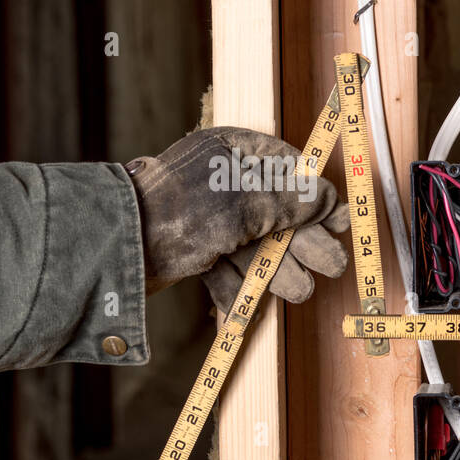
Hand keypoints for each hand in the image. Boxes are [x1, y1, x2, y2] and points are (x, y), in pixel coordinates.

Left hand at [126, 127, 348, 312]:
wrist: (118, 247)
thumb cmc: (182, 211)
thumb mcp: (247, 199)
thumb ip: (291, 199)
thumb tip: (325, 196)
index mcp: (234, 152)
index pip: (288, 170)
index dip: (317, 199)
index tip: (341, 222)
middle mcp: (221, 181)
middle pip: (275, 213)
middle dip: (303, 243)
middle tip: (330, 265)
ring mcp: (206, 216)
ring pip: (253, 244)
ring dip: (276, 270)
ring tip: (299, 291)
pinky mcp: (192, 248)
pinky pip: (224, 266)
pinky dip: (237, 286)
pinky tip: (248, 307)